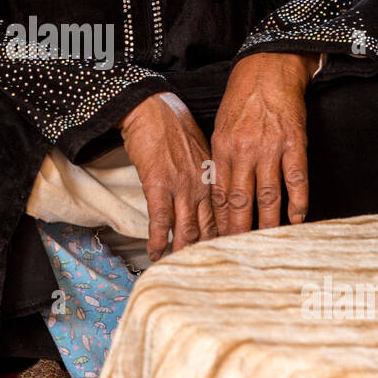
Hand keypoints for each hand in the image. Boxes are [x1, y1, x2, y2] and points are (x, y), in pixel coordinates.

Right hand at [118, 92, 216, 260]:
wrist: (152, 107)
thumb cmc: (174, 125)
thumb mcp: (201, 149)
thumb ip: (206, 173)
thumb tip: (206, 192)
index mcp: (215, 177)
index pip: (224, 215)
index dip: (224, 238)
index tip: (224, 254)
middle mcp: (202, 185)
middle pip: (209, 228)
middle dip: (207, 251)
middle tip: (205, 269)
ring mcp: (182, 186)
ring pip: (186, 230)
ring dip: (182, 252)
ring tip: (178, 267)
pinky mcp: (159, 185)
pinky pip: (160, 221)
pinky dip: (158, 240)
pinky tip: (154, 252)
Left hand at [210, 51, 317, 235]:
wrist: (268, 68)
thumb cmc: (242, 98)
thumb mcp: (221, 127)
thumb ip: (221, 159)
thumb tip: (219, 191)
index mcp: (222, 148)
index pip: (219, 194)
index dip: (220, 220)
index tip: (219, 239)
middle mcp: (244, 151)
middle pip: (240, 200)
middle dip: (239, 229)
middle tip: (238, 251)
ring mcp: (270, 148)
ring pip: (268, 195)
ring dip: (268, 223)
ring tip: (266, 243)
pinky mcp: (294, 143)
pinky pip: (296, 178)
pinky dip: (298, 202)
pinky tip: (298, 219)